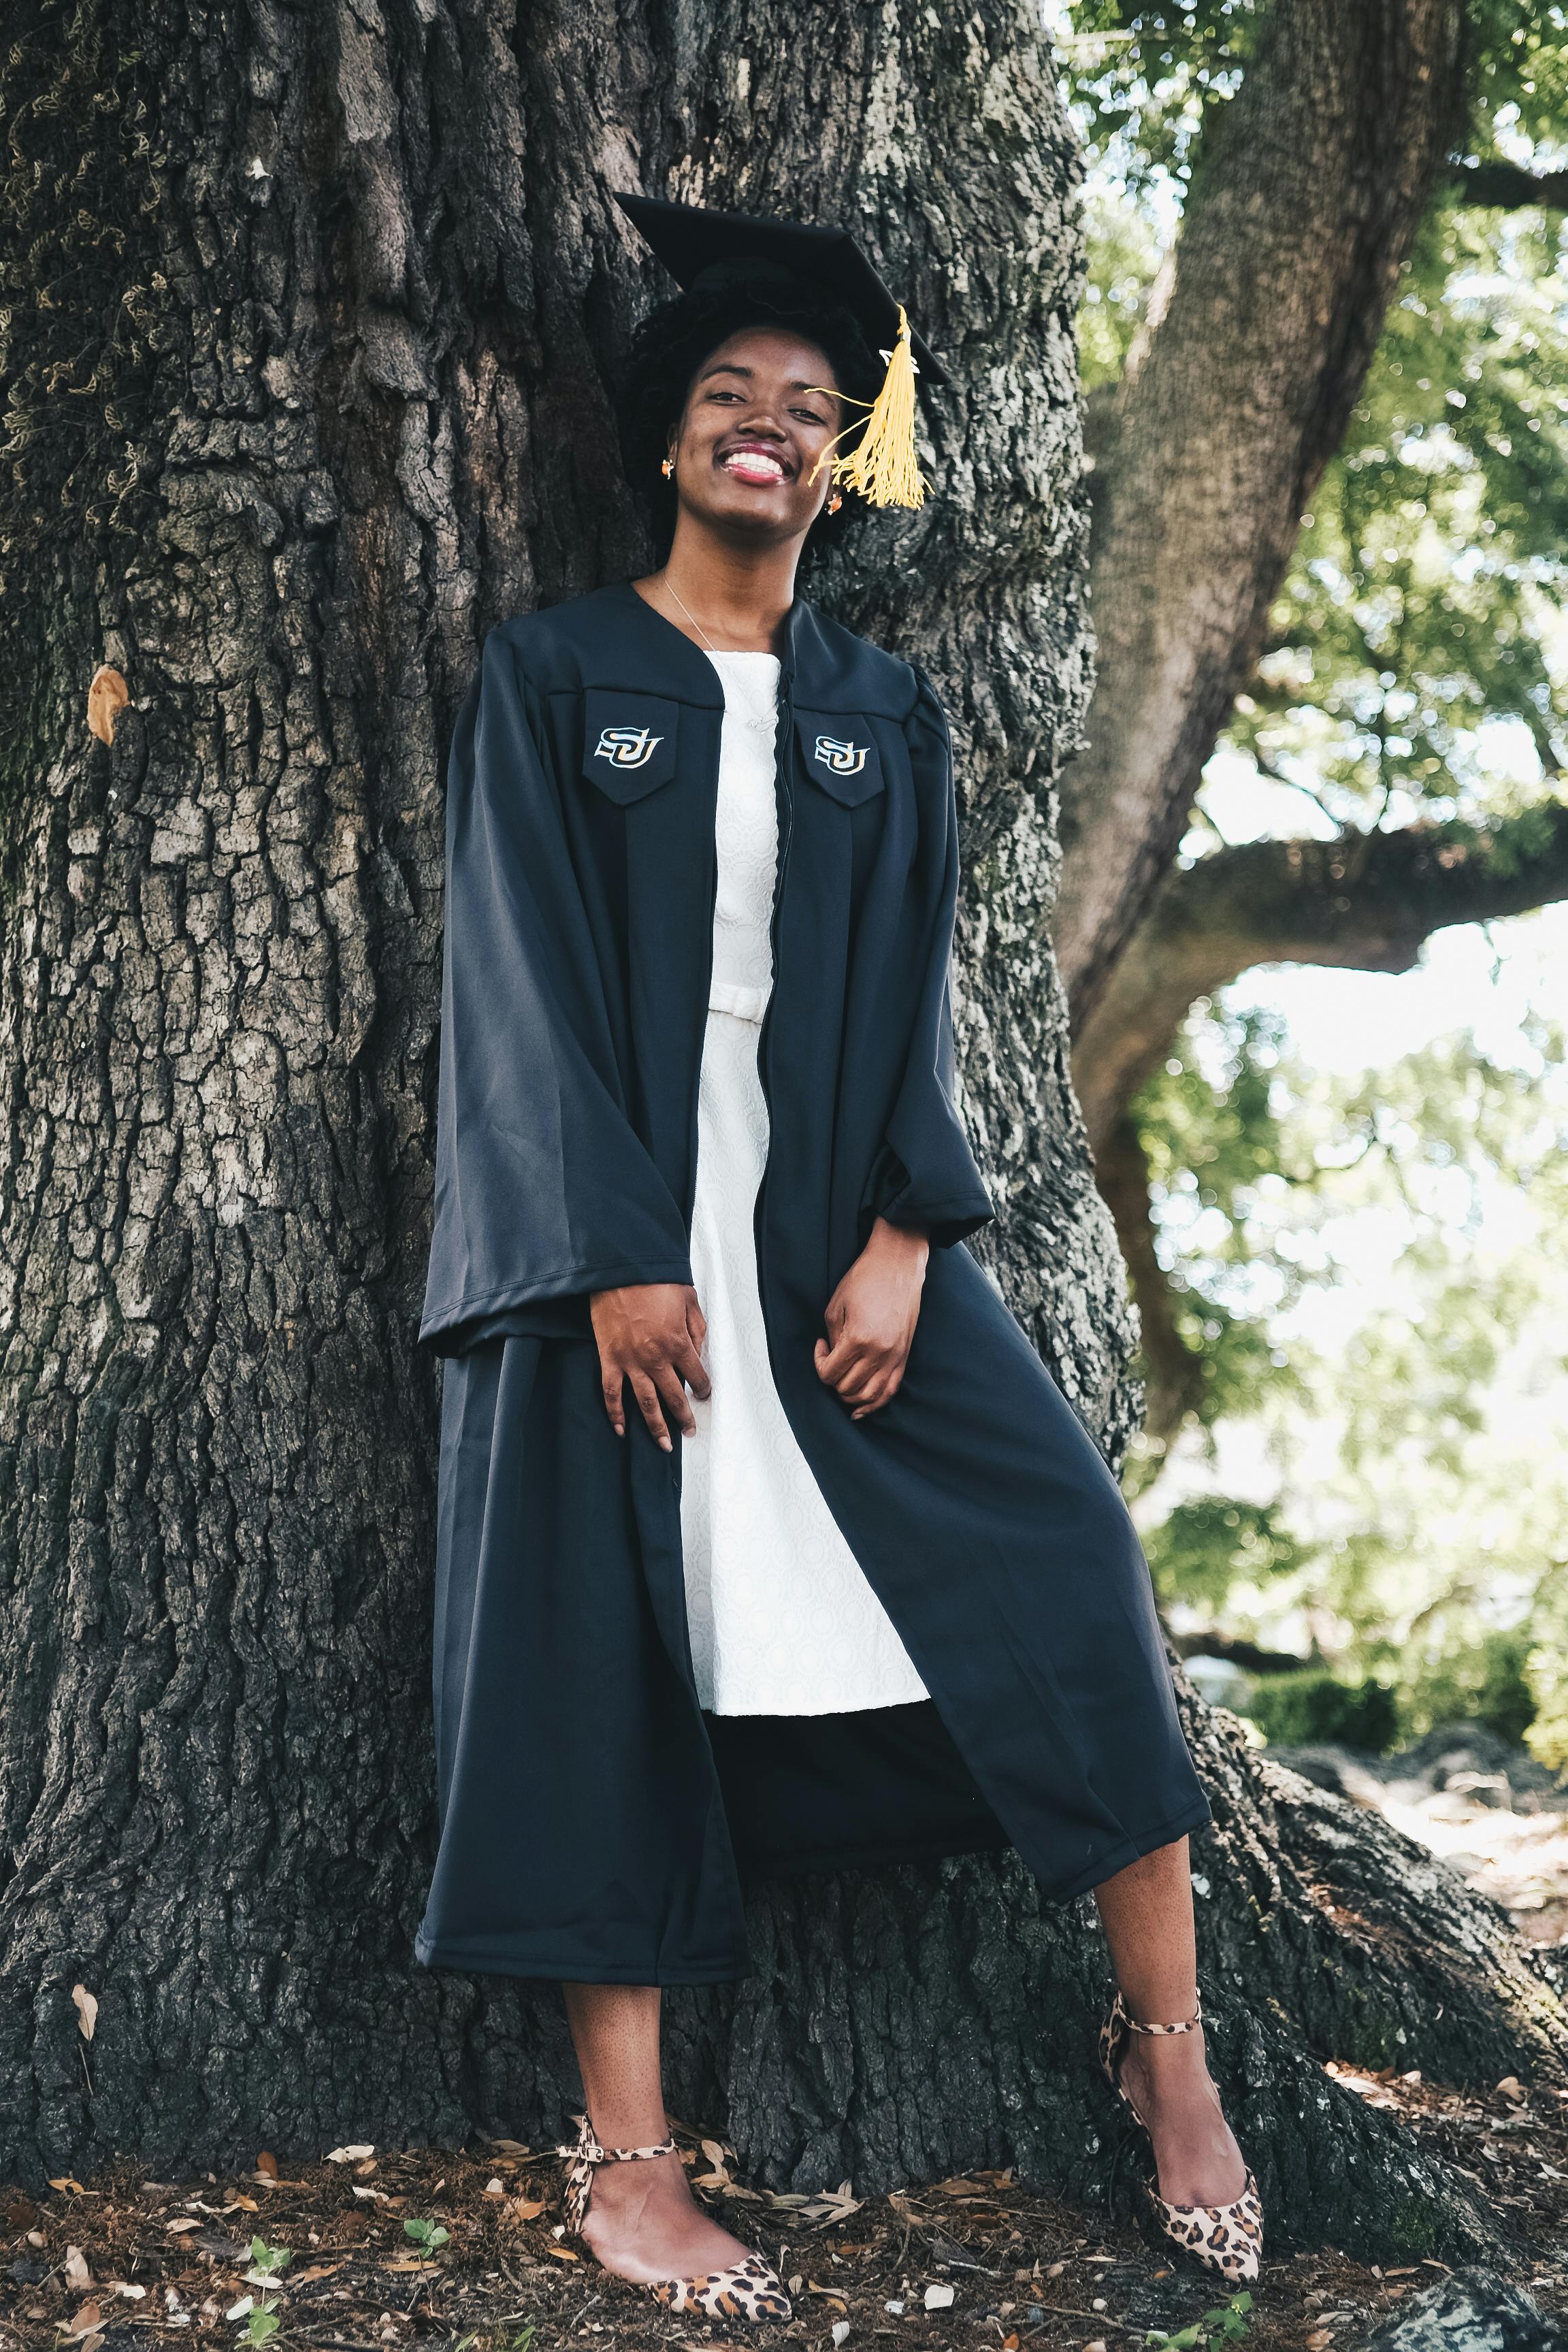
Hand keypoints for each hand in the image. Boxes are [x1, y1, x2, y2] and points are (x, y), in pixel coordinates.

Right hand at [591, 1283, 708, 1451]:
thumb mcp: (689, 1300)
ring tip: (664, 1445)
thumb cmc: (656, 1281)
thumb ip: (697, 1330)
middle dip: (684, 1417)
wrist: (620, 1269)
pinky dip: (615, 1413)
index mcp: (678, 1343)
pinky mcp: (609, 1359)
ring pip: (645, 1403)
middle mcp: (656, 1358)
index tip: (704, 1395)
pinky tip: (620, 1430)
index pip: (697, 1376)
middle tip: (690, 1431)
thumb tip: (698, 1354)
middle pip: (673, 1397)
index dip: (703, 1388)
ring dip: (656, 1426)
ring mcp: (631, 1362)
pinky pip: (611, 1393)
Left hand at [813, 1217, 928, 1420]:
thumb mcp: (836, 1307)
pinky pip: (890, 1391)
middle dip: (832, 1379)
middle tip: (830, 1360)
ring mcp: (895, 1357)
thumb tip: (832, 1358)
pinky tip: (860, 1408)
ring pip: (869, 1397)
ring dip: (850, 1395)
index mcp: (859, 1339)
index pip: (830, 1374)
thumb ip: (832, 1338)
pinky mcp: (904, 1356)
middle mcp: (880, 1353)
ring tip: (842, 1380)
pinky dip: (874, 1404)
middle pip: (847, 1388)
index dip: (819, 1363)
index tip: (821, 1346)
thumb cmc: (865, 1279)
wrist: (898, 1264)